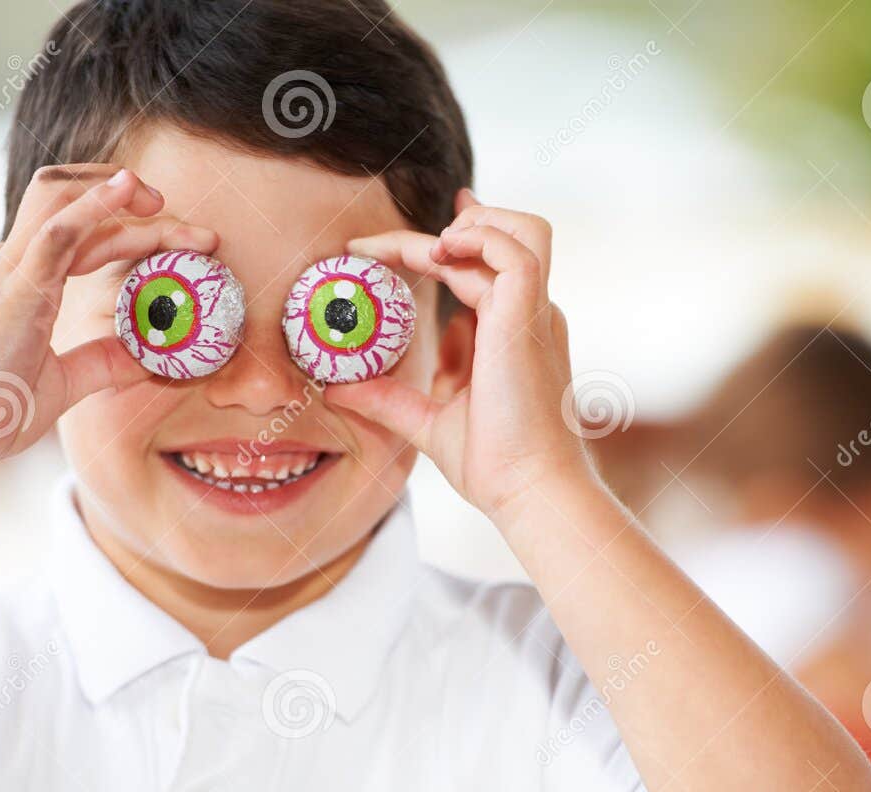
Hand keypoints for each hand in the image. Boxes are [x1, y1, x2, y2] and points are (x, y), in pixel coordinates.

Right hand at [0, 164, 216, 465]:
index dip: (127, 227)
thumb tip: (149, 358)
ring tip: (166, 204)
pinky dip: (94, 206)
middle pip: (71, 202)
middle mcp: (10, 263)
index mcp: (19, 280)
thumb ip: (103, 362)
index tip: (177, 239)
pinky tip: (127, 189)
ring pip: (62, 199)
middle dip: (128, 197)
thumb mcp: (63, 383)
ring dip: (119, 194)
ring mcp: (9, 270)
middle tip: (192, 228)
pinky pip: (56, 233)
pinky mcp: (14, 288)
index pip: (78, 233)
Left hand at [328, 190, 594, 522]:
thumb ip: (388, 400)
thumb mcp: (428, 423)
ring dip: (471, 223)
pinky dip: (476, 238)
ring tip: (420, 245)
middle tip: (379, 243)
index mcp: (515, 334)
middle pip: (508, 237)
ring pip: (521, 231)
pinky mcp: (528, 317)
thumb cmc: (495, 466)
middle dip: (455, 223)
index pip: (489, 267)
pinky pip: (512, 252)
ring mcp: (533, 313)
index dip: (454, 240)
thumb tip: (337, 388)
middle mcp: (530, 316)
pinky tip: (436, 251)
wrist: (528, 490)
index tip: (400, 240)